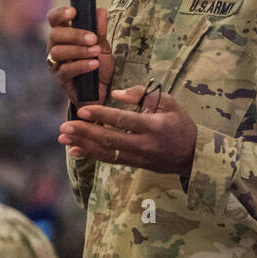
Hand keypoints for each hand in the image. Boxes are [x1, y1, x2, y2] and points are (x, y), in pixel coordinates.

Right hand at [46, 5, 112, 105]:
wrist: (101, 92)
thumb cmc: (98, 66)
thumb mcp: (102, 45)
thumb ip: (100, 29)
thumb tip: (101, 10)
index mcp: (63, 35)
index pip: (54, 19)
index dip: (60, 13)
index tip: (73, 11)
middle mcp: (55, 47)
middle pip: (55, 34)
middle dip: (75, 34)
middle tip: (93, 38)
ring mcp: (56, 63)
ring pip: (59, 52)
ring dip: (79, 50)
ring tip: (96, 51)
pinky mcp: (61, 79)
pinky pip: (66, 70)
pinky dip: (81, 65)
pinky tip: (94, 64)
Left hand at [58, 85, 197, 176]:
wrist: (193, 155)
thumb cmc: (181, 124)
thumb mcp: (169, 103)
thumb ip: (143, 95)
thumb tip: (117, 93)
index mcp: (153, 126)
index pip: (123, 120)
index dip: (102, 115)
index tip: (83, 110)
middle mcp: (144, 144)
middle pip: (109, 139)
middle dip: (85, 133)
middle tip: (65, 127)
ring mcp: (138, 157)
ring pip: (106, 152)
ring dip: (83, 145)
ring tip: (63, 138)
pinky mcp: (134, 164)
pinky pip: (110, 160)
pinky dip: (91, 155)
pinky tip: (75, 150)